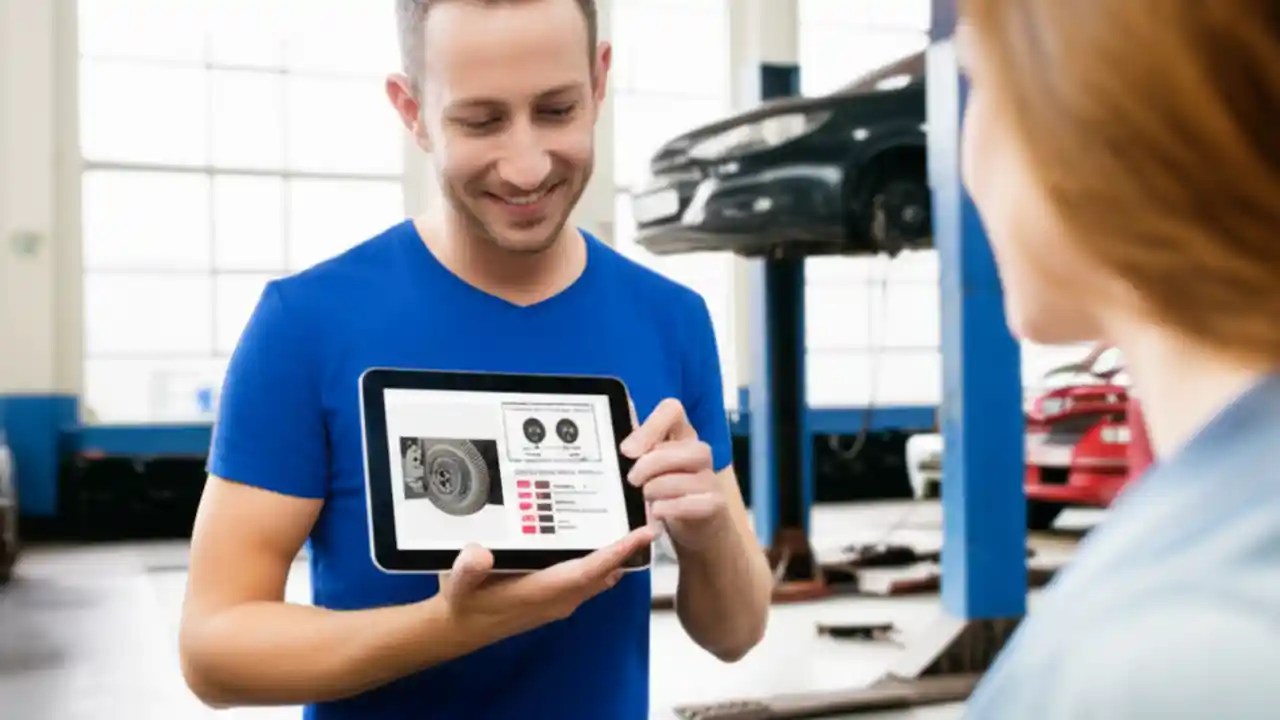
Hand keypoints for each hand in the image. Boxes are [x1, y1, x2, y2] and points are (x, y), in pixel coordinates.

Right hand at [437, 525, 657, 638]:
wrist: (456, 627)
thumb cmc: (462, 602)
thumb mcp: (457, 582)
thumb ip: (468, 569)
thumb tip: (479, 554)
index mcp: (540, 591)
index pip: (588, 570)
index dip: (616, 552)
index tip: (642, 533)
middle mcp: (557, 599)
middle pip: (604, 572)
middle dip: (627, 548)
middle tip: (649, 516)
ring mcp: (558, 601)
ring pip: (599, 577)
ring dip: (617, 555)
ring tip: (634, 524)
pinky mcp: (555, 598)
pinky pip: (588, 580)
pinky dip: (602, 562)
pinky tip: (602, 542)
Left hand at [620, 398, 728, 550]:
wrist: (693, 523)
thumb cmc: (664, 489)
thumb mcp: (646, 467)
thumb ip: (635, 452)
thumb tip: (621, 443)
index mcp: (678, 434)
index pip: (672, 410)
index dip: (652, 425)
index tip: (628, 450)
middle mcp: (698, 452)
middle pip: (688, 447)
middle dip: (654, 463)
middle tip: (633, 480)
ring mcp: (710, 478)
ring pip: (692, 475)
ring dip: (661, 486)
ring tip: (646, 497)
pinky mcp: (715, 504)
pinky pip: (698, 502)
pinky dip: (673, 507)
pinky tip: (658, 512)